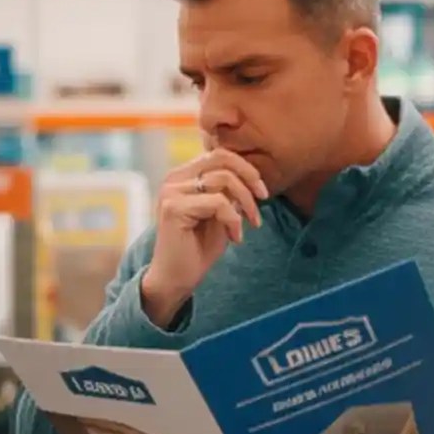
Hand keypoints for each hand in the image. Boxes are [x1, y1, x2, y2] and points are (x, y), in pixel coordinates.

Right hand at [142, 150, 269, 325]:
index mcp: (184, 175)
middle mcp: (174, 178)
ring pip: (223, 180)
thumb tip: (251, 176)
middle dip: (249, 180)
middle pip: (222, 160)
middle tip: (260, 206)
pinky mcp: (173, 208)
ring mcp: (171, 191)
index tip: (262, 193)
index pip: (220, 154)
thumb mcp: (221, 213)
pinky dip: (234, 220)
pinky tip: (234, 238)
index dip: (246, 169)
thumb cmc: (198, 248)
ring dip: (245, 204)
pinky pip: (218, 202)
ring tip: (248, 226)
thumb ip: (230, 192)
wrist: (176, 279)